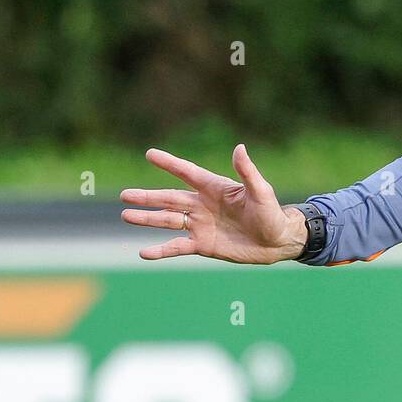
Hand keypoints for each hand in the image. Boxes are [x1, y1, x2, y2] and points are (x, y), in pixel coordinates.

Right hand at [120, 144, 307, 262]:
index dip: (169, 164)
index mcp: (215, 188)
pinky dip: (161, 251)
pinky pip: (177, 247)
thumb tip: (239, 148)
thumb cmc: (272, 213)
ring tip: (126, 215)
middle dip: (147, 197)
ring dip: (147, 219)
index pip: (187, 173)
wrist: (277, 242)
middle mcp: (203, 205)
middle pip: (169, 199)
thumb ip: (248, 172)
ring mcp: (200, 225)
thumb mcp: (261, 191)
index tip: (150, 154)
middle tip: (124, 194)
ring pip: (168, 220)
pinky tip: (144, 253)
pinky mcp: (202, 245)